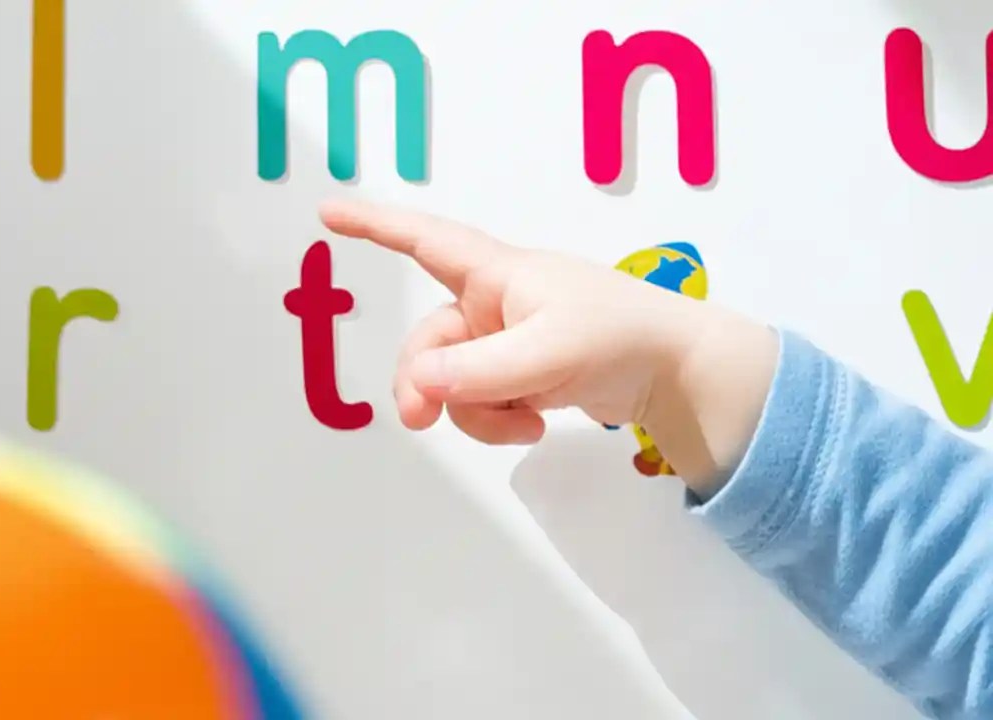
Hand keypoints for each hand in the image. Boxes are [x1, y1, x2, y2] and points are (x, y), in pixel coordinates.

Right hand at [319, 199, 777, 497]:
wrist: (675, 372)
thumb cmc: (618, 334)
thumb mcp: (548, 351)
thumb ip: (480, 370)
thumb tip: (418, 385)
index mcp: (496, 273)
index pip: (424, 240)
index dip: (374, 225)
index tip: (327, 212)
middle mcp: (490, 303)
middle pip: (428, 343)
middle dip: (425, 384)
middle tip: (420, 424)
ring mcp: (502, 343)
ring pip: (451, 382)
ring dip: (475, 412)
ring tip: (524, 424)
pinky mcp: (517, 375)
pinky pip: (479, 402)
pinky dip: (497, 420)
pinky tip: (535, 425)